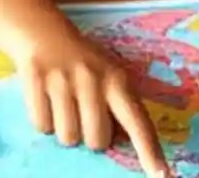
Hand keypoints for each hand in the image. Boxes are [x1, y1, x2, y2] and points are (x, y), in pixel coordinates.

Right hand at [12, 28, 170, 175]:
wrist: (44, 34)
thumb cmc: (85, 63)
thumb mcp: (110, 77)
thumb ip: (120, 107)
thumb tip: (127, 144)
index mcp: (118, 81)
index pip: (138, 123)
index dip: (150, 151)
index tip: (162, 175)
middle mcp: (94, 81)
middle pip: (97, 141)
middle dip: (92, 136)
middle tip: (86, 114)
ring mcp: (64, 82)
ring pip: (68, 138)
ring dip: (66, 129)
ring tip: (65, 104)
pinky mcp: (36, 83)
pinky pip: (42, 126)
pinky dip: (44, 120)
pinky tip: (47, 99)